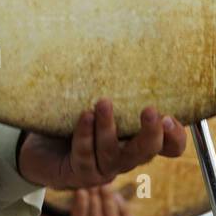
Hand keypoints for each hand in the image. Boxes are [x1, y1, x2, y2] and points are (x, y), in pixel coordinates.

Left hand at [16, 99, 185, 189]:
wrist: (40, 144)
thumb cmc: (76, 113)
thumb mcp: (101, 95)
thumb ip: (118, 82)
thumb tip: (126, 41)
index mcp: (137, 138)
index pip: (170, 146)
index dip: (175, 136)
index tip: (168, 116)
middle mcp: (125, 156)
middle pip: (148, 152)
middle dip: (152, 134)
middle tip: (151, 111)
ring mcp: (104, 168)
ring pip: (115, 155)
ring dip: (109, 128)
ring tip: (103, 103)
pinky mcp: (81, 174)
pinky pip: (86, 156)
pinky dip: (86, 135)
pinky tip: (84, 116)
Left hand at [26, 187, 135, 215]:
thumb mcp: (93, 215)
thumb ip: (106, 206)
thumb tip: (125, 190)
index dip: (125, 211)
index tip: (119, 194)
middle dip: (109, 200)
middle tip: (104, 183)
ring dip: (95, 199)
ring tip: (91, 184)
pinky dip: (81, 206)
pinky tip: (80, 192)